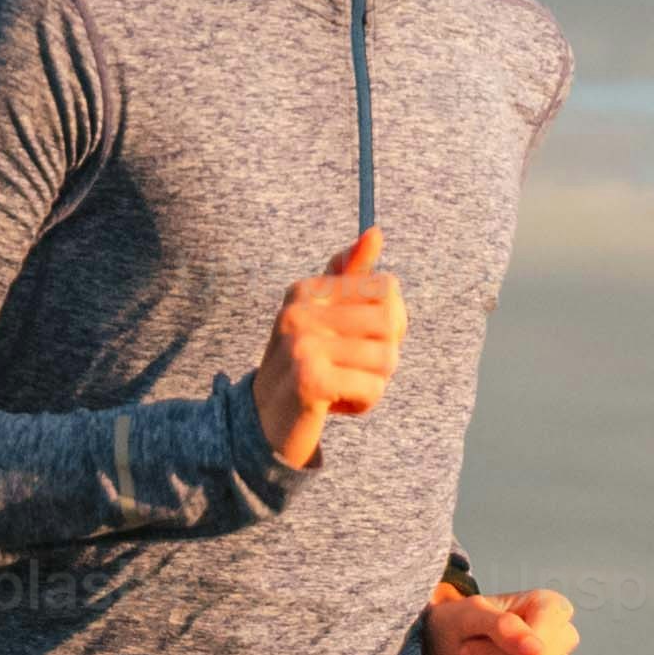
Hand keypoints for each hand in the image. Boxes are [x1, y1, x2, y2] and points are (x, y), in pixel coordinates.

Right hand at [259, 229, 398, 470]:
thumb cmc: (303, 365)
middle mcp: (300, 311)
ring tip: (342, 385)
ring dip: (374, 381)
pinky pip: (373, 388)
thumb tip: (376, 232)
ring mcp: (302, 344)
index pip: (387, 287)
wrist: (262, 422)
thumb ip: (349, 276)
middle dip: (385, 352)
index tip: (363, 339)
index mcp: (307, 290)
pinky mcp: (310, 380)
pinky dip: (363, 403)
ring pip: (387, 359)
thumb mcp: (323, 316)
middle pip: (392, 322)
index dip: (391, 319)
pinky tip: (335, 404)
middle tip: (354, 368)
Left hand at [426, 578, 576, 654]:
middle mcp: (564, 638)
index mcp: (552, 607)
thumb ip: (502, 626)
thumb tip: (537, 651)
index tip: (474, 638)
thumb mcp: (469, 616)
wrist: (446, 649)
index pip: (537, 647)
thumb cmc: (459, 624)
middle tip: (472, 651)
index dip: (497, 651)